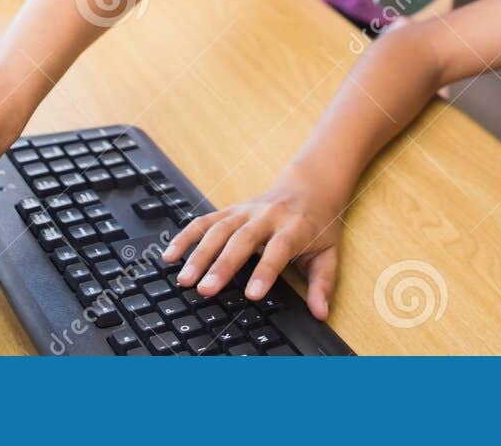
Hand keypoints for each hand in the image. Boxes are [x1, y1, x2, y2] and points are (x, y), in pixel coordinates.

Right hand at [161, 165, 347, 318]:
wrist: (310, 186)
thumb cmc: (319, 224)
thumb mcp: (330, 253)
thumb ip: (323, 284)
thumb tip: (321, 313)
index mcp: (294, 227)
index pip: (278, 250)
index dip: (265, 271)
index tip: (252, 295)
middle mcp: (267, 216)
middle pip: (241, 240)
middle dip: (222, 265)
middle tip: (205, 290)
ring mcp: (246, 211)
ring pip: (219, 230)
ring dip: (199, 254)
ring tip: (184, 279)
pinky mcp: (231, 209)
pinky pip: (205, 220)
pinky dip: (186, 236)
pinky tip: (170, 254)